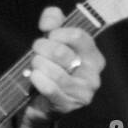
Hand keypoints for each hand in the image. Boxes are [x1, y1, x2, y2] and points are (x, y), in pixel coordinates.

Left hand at [25, 6, 105, 125]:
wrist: (42, 101)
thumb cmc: (50, 66)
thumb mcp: (53, 40)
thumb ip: (53, 22)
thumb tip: (48, 22)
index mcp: (93, 56)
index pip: (78, 36)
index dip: (57, 32)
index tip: (48, 34)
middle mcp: (93, 74)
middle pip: (62, 52)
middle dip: (42, 48)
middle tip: (36, 49)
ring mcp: (83, 92)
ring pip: (55, 72)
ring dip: (38, 64)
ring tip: (34, 64)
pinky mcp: (69, 105)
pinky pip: (50, 88)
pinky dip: (38, 79)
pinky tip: (34, 76)